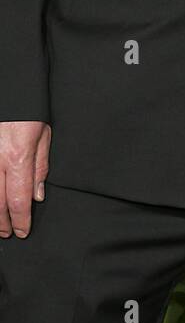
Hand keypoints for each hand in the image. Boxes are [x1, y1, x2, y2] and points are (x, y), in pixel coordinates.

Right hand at [0, 121, 50, 238]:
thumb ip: (40, 166)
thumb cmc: (27, 112)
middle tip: (8, 233)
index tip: (23, 231)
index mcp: (18, 157)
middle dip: (2, 223)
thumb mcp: (43, 135)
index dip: (21, 220)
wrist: (10, 90)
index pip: (19, 199)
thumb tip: (38, 195)